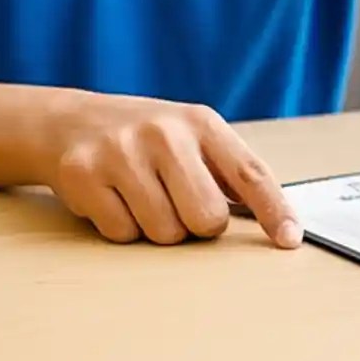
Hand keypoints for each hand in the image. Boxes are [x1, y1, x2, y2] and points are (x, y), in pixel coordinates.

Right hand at [38, 92, 301, 247]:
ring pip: (165, 233)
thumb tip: (276, 220)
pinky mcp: (84, 174)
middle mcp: (164, 133)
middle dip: (198, 224)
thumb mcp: (191, 137)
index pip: (250, 173)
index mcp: (201, 123)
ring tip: (141, 195)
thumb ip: (228, 173)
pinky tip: (113, 197)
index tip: (290, 239)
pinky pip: (123, 233)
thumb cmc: (146, 138)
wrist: (69, 121)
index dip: (274, 210)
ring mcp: (122, 152)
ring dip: (158, 228)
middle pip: (207, 218)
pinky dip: (122, 227)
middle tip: (178, 201)